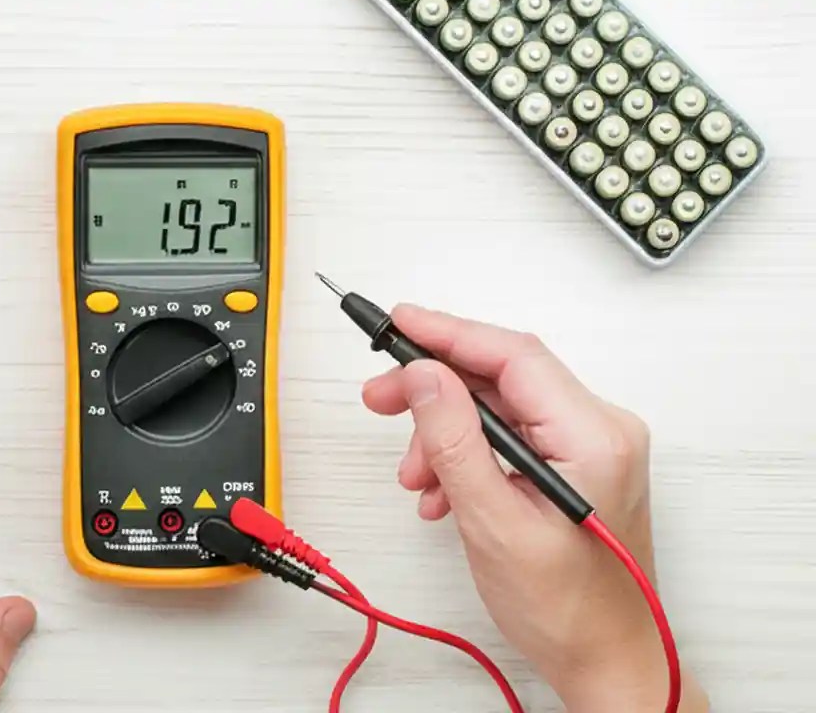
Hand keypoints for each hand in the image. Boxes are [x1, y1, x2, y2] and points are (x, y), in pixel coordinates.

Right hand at [361, 305, 706, 712]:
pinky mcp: (574, 464)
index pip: (513, 356)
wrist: (604, 660)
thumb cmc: (569, 609)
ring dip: (445, 432)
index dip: (447, 333)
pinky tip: (442, 489)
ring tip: (416, 475)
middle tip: (380, 398)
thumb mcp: (493, 523)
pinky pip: (509, 436)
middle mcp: (600, 431)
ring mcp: (589, 448)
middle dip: (435, 389)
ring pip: (499, 407)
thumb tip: (423, 376)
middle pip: (502, 377)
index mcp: (594, 438)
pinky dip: (466, 454)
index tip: (396, 323)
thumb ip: (454, 441)